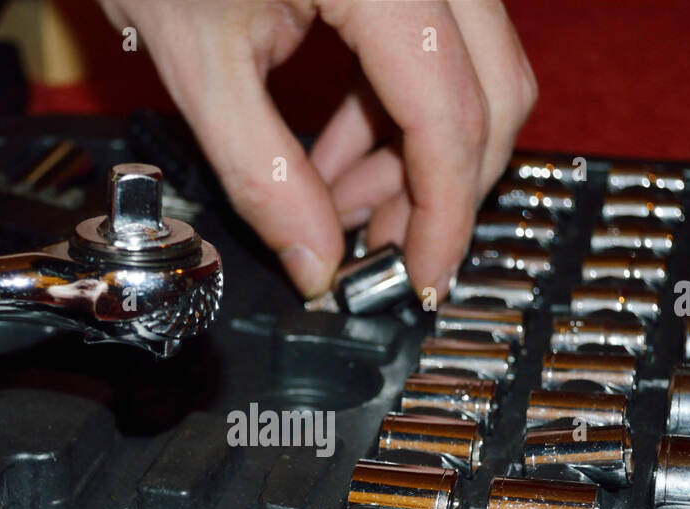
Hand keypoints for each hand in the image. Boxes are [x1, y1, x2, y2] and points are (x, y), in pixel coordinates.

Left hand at [97, 0, 535, 297]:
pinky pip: (440, 47)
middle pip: (491, 92)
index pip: (449, 112)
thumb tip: (317, 263)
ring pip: (473, 72)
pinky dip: (401, 112)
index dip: (444, 213)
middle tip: (381, 252)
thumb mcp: (198, 65)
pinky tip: (342, 155)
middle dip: (442, 190)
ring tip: (340, 206)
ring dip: (420, 156)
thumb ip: (262, 174)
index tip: (423, 279)